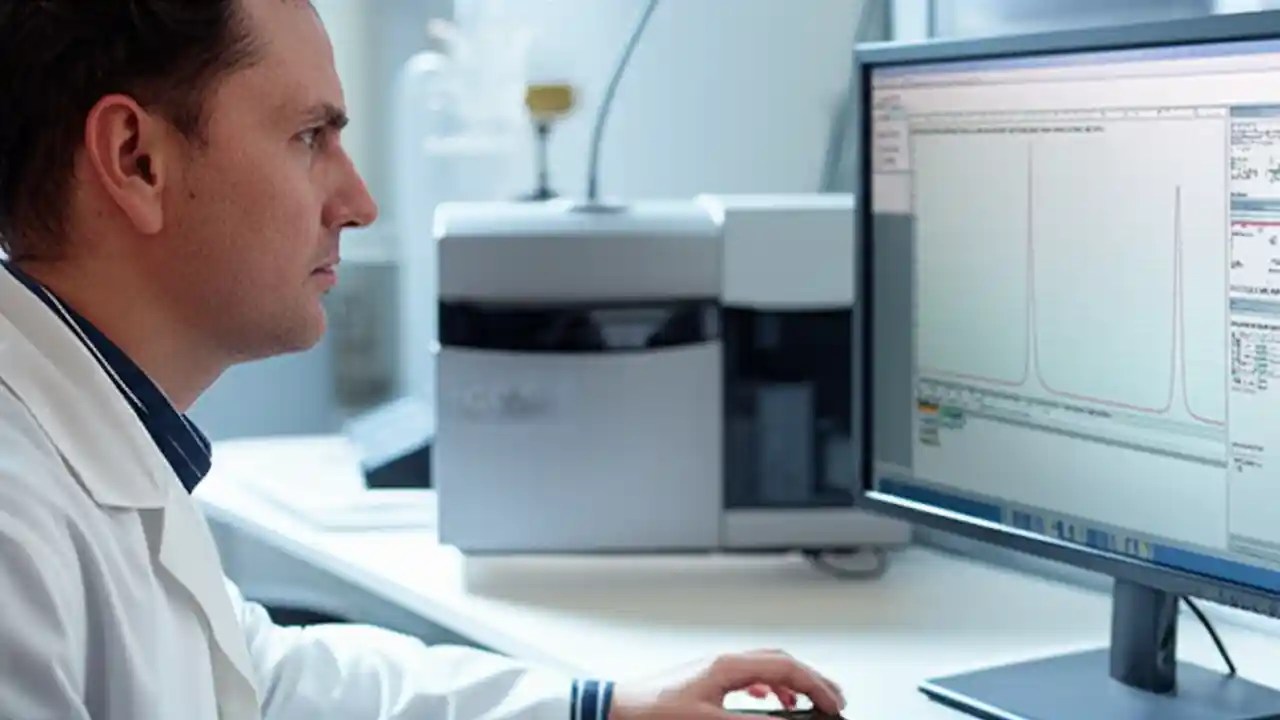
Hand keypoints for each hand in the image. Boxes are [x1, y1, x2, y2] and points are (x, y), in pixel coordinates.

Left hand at [609, 649, 845, 719]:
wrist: (618, 707)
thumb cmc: (653, 711)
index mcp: (727, 665)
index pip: (785, 667)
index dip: (815, 684)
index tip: (833, 703)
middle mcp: (723, 661)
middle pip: (780, 661)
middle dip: (811, 678)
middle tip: (833, 698)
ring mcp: (715, 667)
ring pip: (766, 666)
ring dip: (791, 681)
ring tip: (809, 700)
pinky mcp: (706, 678)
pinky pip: (748, 675)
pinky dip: (768, 684)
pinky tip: (769, 699)